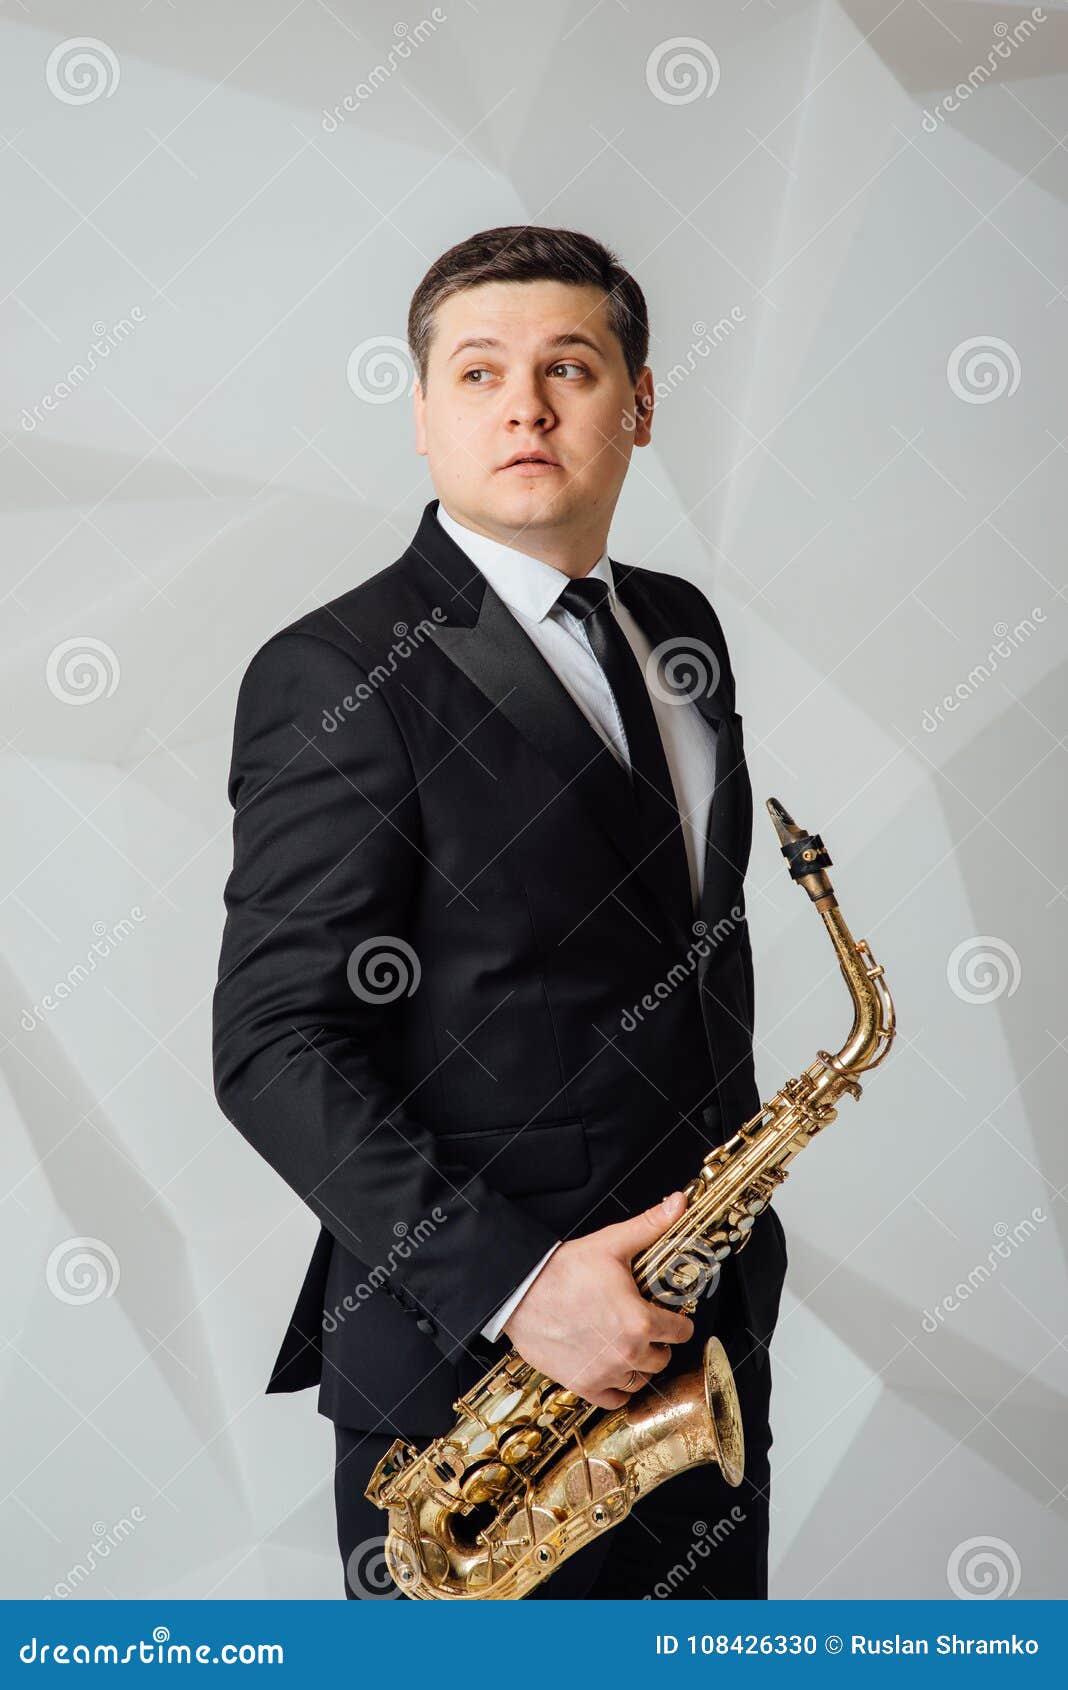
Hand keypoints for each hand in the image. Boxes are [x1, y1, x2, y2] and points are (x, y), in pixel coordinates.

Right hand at [502, 1191, 694, 1408]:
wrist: (520, 1293)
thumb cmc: (564, 1270)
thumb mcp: (612, 1243)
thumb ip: (651, 1226)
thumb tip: (679, 1203)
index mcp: (640, 1321)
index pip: (681, 1332)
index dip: (678, 1320)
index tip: (670, 1315)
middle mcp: (627, 1353)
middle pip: (663, 1358)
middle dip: (658, 1342)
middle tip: (646, 1327)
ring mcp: (606, 1372)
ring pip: (641, 1379)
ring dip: (639, 1365)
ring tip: (629, 1346)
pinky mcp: (584, 1385)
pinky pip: (616, 1399)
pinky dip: (619, 1388)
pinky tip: (614, 1368)